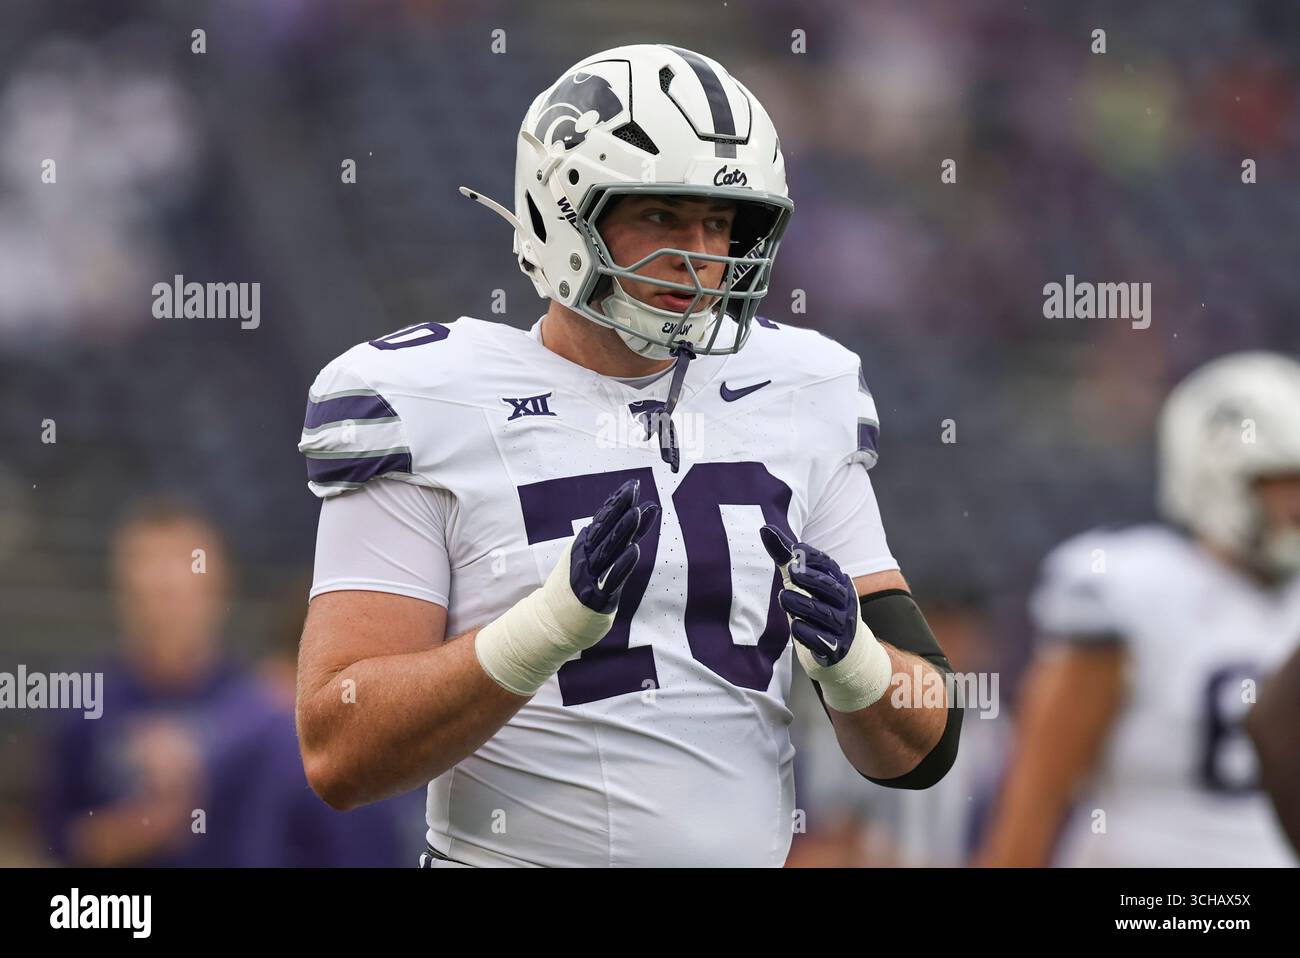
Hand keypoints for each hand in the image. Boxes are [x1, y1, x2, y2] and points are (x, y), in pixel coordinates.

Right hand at [476, 478, 657, 695]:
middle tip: (634, 489)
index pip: (604, 520)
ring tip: (637, 513)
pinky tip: (635, 550)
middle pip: (606, 528)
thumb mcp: (593, 559)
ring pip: (608, 549)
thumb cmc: (578, 588)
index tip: (633, 485)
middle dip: (620, 508)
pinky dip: (623, 564)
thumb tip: (631, 513)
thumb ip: (615, 539)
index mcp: (585, 546)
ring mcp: (589, 576)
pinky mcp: (596, 596)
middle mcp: (585, 557)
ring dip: (623, 531)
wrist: (552, 623)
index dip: (618, 502)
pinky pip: (612, 578)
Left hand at [759, 525, 857, 665]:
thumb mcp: (802, 581)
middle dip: (812, 579)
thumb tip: (765, 528)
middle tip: (791, 571)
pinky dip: (809, 633)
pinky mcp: (835, 648)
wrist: (844, 650)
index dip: (814, 557)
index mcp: (838, 582)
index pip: (829, 566)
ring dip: (804, 604)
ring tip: (783, 596)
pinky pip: (823, 640)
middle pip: (831, 589)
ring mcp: (842, 626)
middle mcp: (844, 603)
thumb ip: (785, 557)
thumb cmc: (818, 607)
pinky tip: (796, 626)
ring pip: (825, 614)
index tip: (795, 549)